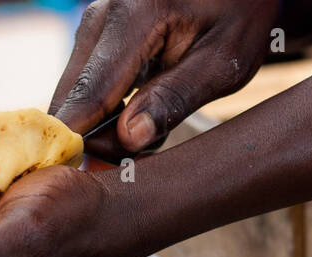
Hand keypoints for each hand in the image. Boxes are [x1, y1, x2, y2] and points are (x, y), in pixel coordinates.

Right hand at [52, 0, 281, 156]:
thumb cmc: (239, 15)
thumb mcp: (222, 62)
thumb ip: (174, 99)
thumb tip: (128, 138)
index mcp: (133, 17)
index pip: (90, 94)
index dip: (82, 144)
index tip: (85, 184)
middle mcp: (101, 17)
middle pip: (72, 100)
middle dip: (100, 140)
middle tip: (141, 160)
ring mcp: (93, 24)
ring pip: (76, 98)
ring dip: (107, 127)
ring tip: (154, 127)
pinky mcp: (96, 36)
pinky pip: (86, 87)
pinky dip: (109, 112)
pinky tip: (144, 112)